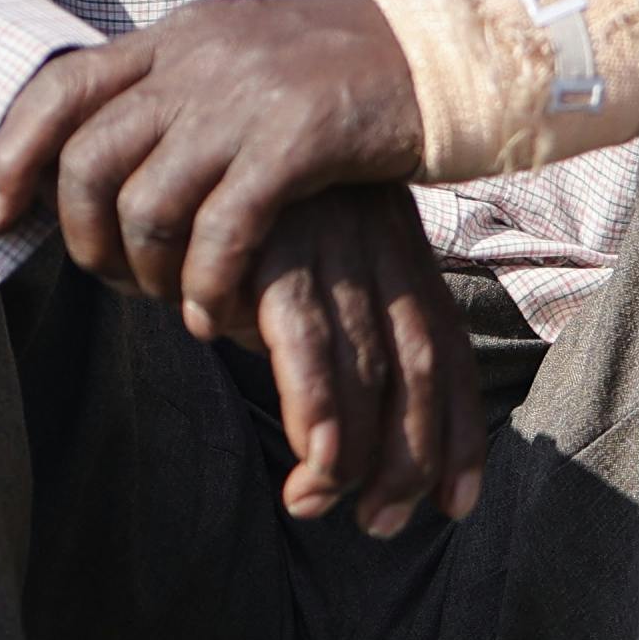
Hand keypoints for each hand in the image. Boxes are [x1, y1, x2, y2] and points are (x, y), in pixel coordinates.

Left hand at [0, 0, 425, 336]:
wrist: (441, 51)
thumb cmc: (341, 71)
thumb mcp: (242, 55)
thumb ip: (177, 86)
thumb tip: (103, 144)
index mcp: (178, 36)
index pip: (61, 88)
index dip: (10, 154)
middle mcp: (199, 60)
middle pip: (88, 158)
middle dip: (79, 235)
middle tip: (105, 278)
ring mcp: (245, 100)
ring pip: (147, 205)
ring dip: (146, 272)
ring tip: (171, 300)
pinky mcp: (295, 144)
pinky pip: (220, 233)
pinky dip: (205, 285)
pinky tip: (216, 312)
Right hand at [236, 182, 489, 533]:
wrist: (179, 115)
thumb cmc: (239, 206)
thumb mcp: (303, 259)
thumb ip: (330, 324)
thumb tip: (341, 436)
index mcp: (396, 242)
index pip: (445, 348)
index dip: (458, 432)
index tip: (456, 505)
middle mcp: (377, 239)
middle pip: (421, 363)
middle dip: (411, 456)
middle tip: (382, 524)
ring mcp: (329, 240)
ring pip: (368, 364)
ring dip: (355, 451)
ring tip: (317, 504)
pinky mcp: (272, 243)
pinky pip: (306, 340)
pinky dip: (316, 407)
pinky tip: (308, 456)